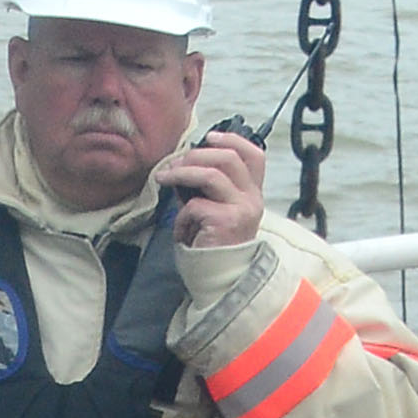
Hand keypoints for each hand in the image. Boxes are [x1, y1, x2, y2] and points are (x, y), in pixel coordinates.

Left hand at [162, 120, 273, 258]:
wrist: (218, 280)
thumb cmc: (212, 245)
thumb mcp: (213, 210)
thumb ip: (205, 188)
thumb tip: (182, 163)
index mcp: (252, 193)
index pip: (254, 155)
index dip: (232, 140)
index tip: (209, 137)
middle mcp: (253, 199)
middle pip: (229, 158)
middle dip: (196, 155)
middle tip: (173, 164)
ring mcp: (242, 210)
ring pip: (212, 175)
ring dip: (182, 173)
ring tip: (164, 178)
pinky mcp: (226, 222)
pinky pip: (196, 205)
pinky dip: (182, 215)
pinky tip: (181, 230)